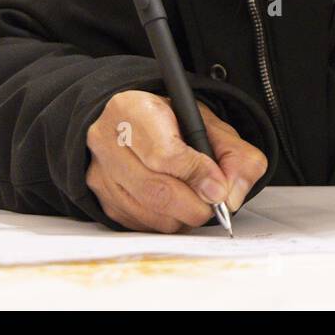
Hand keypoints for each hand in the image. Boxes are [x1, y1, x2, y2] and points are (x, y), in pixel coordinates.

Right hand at [85, 90, 267, 232]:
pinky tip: (175, 203)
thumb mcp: (209, 124)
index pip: (163, 153)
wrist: (137, 124)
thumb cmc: (171, 122)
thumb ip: (233, 154)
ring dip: (182, 216)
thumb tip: (232, 195)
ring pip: (150, 213)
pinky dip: (167, 221)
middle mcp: (108, 141)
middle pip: (155, 190)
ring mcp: (101, 173)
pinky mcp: (102, 200)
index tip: (219, 188)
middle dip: (195, 204)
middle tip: (216, 202)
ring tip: (196, 198)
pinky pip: (141, 225)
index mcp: (133, 109)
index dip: (197, 175)